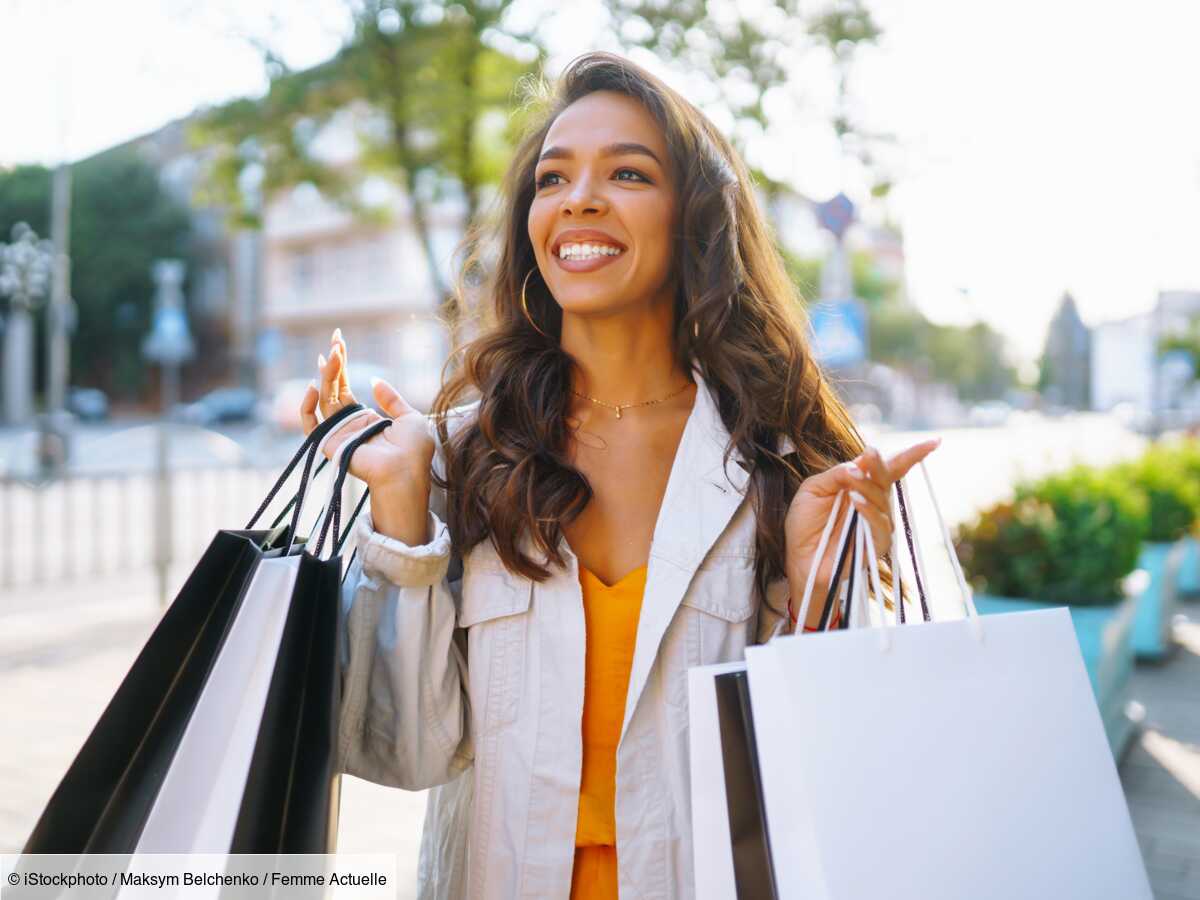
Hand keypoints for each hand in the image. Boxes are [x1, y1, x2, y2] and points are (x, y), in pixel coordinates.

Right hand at [298, 327, 435, 492]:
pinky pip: (310, 424)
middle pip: (333, 388)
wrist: (407, 472)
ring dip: (328, 375)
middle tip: (336, 338)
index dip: (341, 364)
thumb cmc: (413, 450)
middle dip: (334, 363)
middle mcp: (348, 425)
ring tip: (335, 354)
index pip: (346, 387)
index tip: (339, 341)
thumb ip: (391, 399)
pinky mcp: (329, 444)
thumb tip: (374, 380)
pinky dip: (306, 407)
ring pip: (325, 399)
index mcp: (365, 419)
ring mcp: (338, 433)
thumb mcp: (409, 417)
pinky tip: (312, 386)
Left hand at [783, 438, 941, 627]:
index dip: (912, 455)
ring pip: (883, 499)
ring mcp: (877, 524)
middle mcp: (875, 503)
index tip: (934, 441)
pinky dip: (869, 510)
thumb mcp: (812, 490)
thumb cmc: (804, 525)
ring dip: (868, 486)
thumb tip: (858, 462)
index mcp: (861, 486)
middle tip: (870, 452)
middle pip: (887, 479)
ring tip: (852, 478)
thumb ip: (835, 475)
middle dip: (879, 464)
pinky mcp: (876, 544)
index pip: (890, 468)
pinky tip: (856, 500)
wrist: (798, 558)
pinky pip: (880, 525)